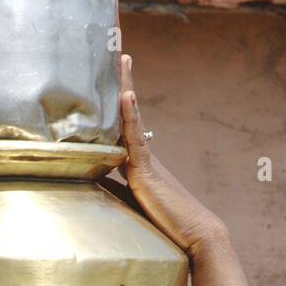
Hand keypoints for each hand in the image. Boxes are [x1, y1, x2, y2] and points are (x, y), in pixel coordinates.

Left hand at [116, 53, 229, 258]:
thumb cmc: (165, 228)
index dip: (116, 103)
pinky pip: (135, 138)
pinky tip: (126, 92)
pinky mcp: (146, 171)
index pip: (122, 126)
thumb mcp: (130, 208)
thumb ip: (112, 193)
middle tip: (116, 49)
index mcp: (138, 164)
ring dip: (125, 86)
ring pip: (131, 117)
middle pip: (127, 112)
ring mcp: (146, 160)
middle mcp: (142, 155)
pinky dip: (130, 115)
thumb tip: (89, 185)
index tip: (111, 76)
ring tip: (121, 56)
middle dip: (120, 82)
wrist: (197, 236)